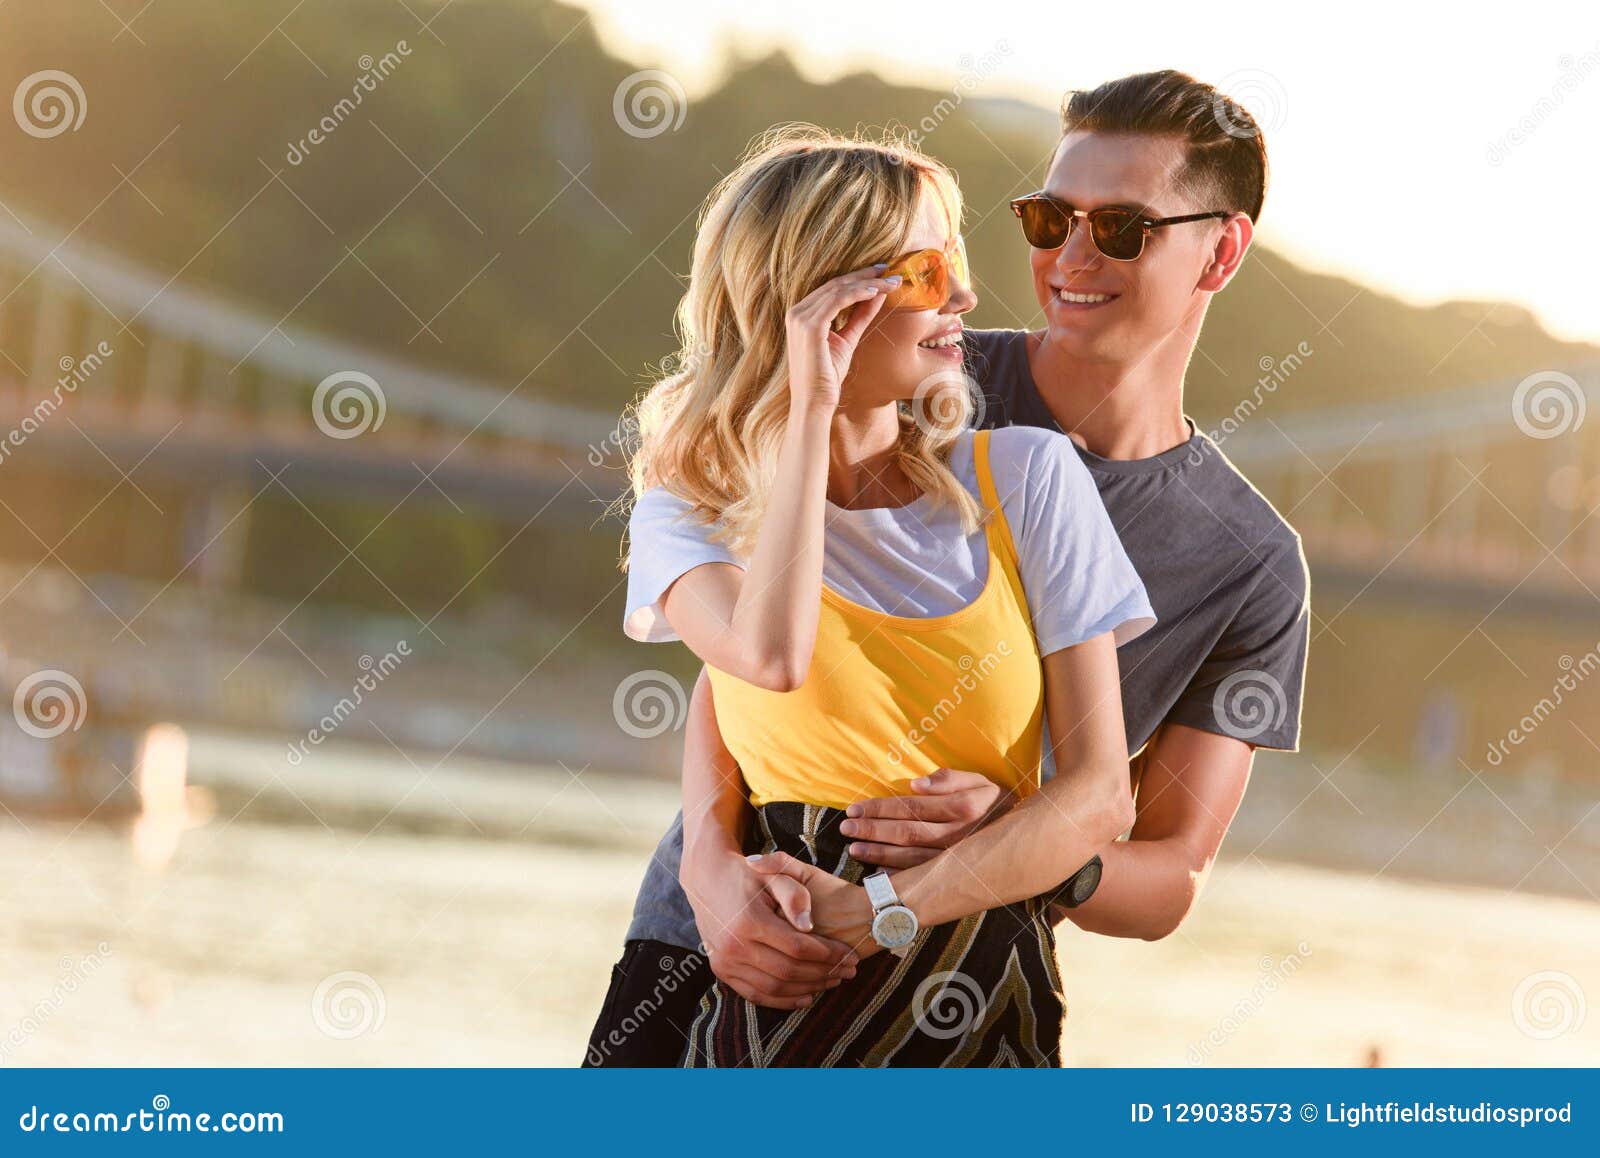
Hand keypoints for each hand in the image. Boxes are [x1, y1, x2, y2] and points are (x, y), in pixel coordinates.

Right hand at [682, 848, 858, 1008]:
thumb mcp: (773, 874)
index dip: (829, 954)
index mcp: (750, 921)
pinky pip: (756, 994)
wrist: (707, 879)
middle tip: (849, 970)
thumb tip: (808, 926)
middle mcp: (735, 945)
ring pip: (774, 987)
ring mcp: (725, 961)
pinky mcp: (721, 970)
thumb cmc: (748, 875)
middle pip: (789, 970)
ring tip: (833, 980)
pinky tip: (806, 996)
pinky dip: (783, 1000)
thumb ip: (795, 896)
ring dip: (808, 988)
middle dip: (824, 973)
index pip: (798, 947)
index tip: (850, 954)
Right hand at [784, 265, 899, 412]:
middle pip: (836, 284)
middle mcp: (797, 312)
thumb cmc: (827, 376)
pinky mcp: (809, 326)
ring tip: (890, 281)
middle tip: (891, 270)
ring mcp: (800, 318)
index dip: (858, 278)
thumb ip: (859, 316)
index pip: (832, 288)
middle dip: (865, 275)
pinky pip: (837, 301)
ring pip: (839, 289)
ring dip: (868, 283)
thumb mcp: (846, 340)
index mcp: (802, 314)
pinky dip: (858, 293)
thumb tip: (877, 295)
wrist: (814, 402)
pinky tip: (876, 292)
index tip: (881, 273)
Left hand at [840, 768, 1014, 868]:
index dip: (880, 808)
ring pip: (912, 858)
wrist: (1030, 837)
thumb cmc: (997, 802)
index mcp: (963, 809)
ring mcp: (957, 860)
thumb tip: (916, 785)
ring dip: (879, 854)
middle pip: (907, 833)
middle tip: (845, 829)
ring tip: (853, 849)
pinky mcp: (956, 876)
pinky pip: (923, 878)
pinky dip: (898, 877)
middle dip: (873, 831)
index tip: (854, 808)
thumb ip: (950, 779)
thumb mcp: (982, 781)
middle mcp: (959, 837)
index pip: (912, 807)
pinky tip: (876, 875)